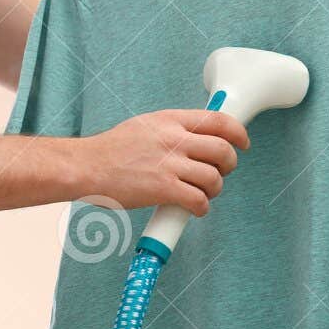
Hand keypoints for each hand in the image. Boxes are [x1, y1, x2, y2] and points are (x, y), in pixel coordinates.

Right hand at [80, 109, 249, 216]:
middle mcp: (173, 139)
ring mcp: (169, 164)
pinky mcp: (163, 189)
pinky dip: (201, 208)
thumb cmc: (110, 150)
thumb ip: (173, 129)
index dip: (238, 133)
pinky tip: (193, 208)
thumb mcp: (146, 125)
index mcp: (170, 120)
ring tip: (203, 193)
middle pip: (223, 150)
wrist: (85, 167)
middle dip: (229, 165)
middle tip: (222, 172)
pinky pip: (198, 200)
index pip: (218, 120)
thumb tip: (197, 137)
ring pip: (214, 178)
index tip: (243, 143)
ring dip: (214, 189)